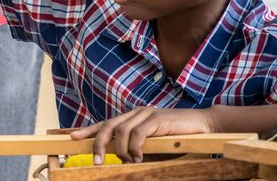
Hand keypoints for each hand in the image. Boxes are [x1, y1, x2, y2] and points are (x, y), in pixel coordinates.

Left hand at [70, 106, 213, 163]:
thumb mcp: (153, 149)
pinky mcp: (157, 118)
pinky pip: (138, 133)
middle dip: (97, 143)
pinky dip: (135, 147)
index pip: (106, 123)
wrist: (203, 126)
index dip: (89, 130)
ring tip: (129, 162)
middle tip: (95, 161)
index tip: (73, 137)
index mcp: (133, 119)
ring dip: (121, 150)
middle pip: (108, 126)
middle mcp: (136, 113)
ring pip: (121, 131)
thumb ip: (137, 151)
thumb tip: (121, 163)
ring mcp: (146, 114)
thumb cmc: (177, 140)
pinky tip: (139, 157)